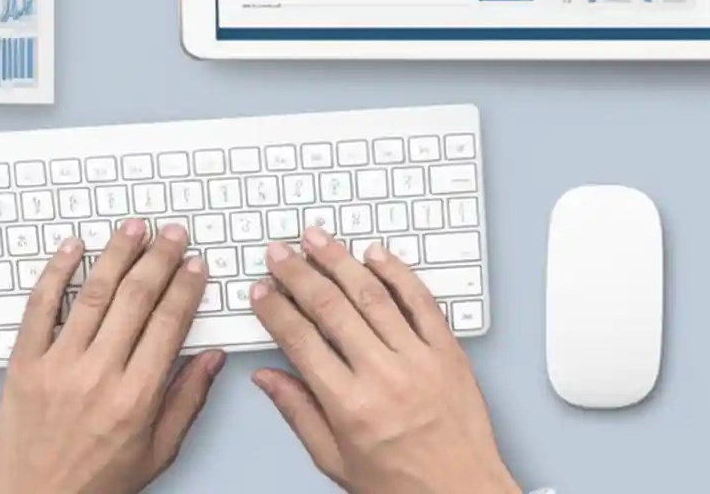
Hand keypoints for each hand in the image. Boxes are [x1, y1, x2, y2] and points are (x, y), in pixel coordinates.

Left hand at [0, 220, 225, 493]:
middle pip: (135, 299)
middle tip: (172, 235)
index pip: (168, 324)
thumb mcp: (158, 451)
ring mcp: (57, 365)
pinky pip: (39, 307)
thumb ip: (187, 401)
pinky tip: (72, 248)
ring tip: (133, 228)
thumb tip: (211, 358)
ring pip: (93, 295)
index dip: (186, 287)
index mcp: (136, 398)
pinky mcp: (24, 363)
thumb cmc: (96, 480)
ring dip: (116, 254)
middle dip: (159, 259)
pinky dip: (56, 273)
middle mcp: (98, 375)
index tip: (196, 265)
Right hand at [249, 228, 519, 493]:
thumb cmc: (403, 486)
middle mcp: (383, 376)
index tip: (260, 291)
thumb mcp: (335, 460)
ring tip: (317, 239)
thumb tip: (266, 377)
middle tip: (279, 253)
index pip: (300, 340)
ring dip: (340, 261)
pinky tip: (376, 255)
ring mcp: (419, 360)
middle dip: (298, 274)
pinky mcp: (448, 353)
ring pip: (373, 295)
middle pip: (330, 308)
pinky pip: (421, 302)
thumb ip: (298, 413)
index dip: (275, 309)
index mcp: (349, 405)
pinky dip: (398, 273)